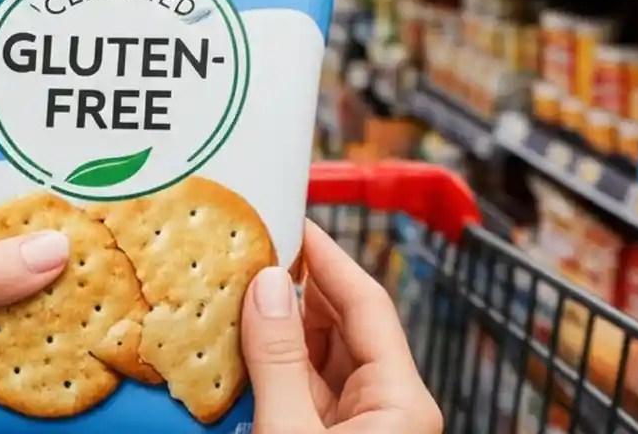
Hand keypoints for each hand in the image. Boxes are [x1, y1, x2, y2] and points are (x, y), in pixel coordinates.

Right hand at [241, 221, 441, 432]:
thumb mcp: (289, 432)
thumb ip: (278, 361)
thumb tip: (268, 287)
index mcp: (399, 401)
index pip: (366, 304)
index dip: (328, 258)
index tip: (294, 224)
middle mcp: (388, 407)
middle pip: (343, 326)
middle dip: (296, 290)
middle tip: (253, 256)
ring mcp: (362, 424)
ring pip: (321, 357)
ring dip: (279, 329)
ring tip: (238, 295)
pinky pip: (305, 389)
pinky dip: (274, 365)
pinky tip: (241, 347)